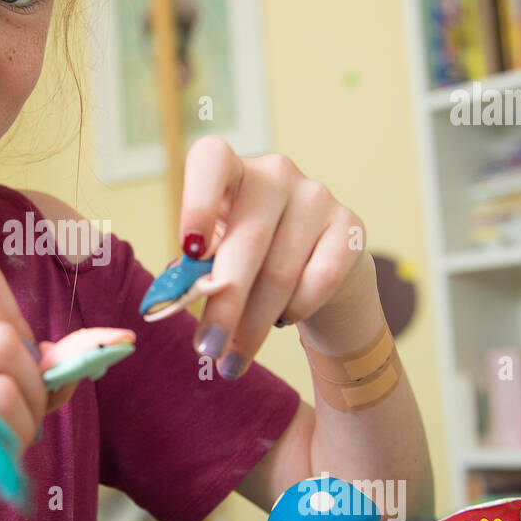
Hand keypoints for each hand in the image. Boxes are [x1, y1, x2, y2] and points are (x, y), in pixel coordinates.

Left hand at [180, 137, 371, 378]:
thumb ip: (196, 272)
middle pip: (247, 241)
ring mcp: (316, 196)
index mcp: (230, 172)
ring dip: (254, 324)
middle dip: (224, 305)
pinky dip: (296, 309)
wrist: (318, 263)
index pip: (212, 162)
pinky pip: (320, 279)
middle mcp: (274, 173)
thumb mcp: (218, 258)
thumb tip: (170, 301)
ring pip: (280, 271)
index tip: (189, 250)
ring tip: (234, 358)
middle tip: (207, 349)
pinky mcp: (350, 226)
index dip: (198, 201)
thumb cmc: (251, 258)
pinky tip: (283, 323)